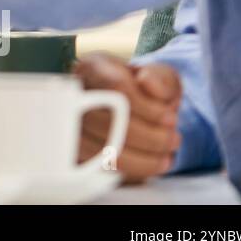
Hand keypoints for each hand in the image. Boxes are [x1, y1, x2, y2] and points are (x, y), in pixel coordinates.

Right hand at [76, 53, 181, 181]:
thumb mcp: (160, 76)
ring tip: (166, 158)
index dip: (147, 108)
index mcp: (92, 68)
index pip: (115, 87)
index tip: (171, 118)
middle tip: (173, 141)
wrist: (129, 109)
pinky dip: (128, 172)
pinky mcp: (72, 152)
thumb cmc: (144, 91)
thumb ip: (161, 78)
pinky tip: (148, 167)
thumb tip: (147, 83)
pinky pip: (98, 169)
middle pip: (107, 121)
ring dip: (141, 160)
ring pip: (100, 150)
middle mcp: (72, 95)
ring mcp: (67, 125)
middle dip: (149, 138)